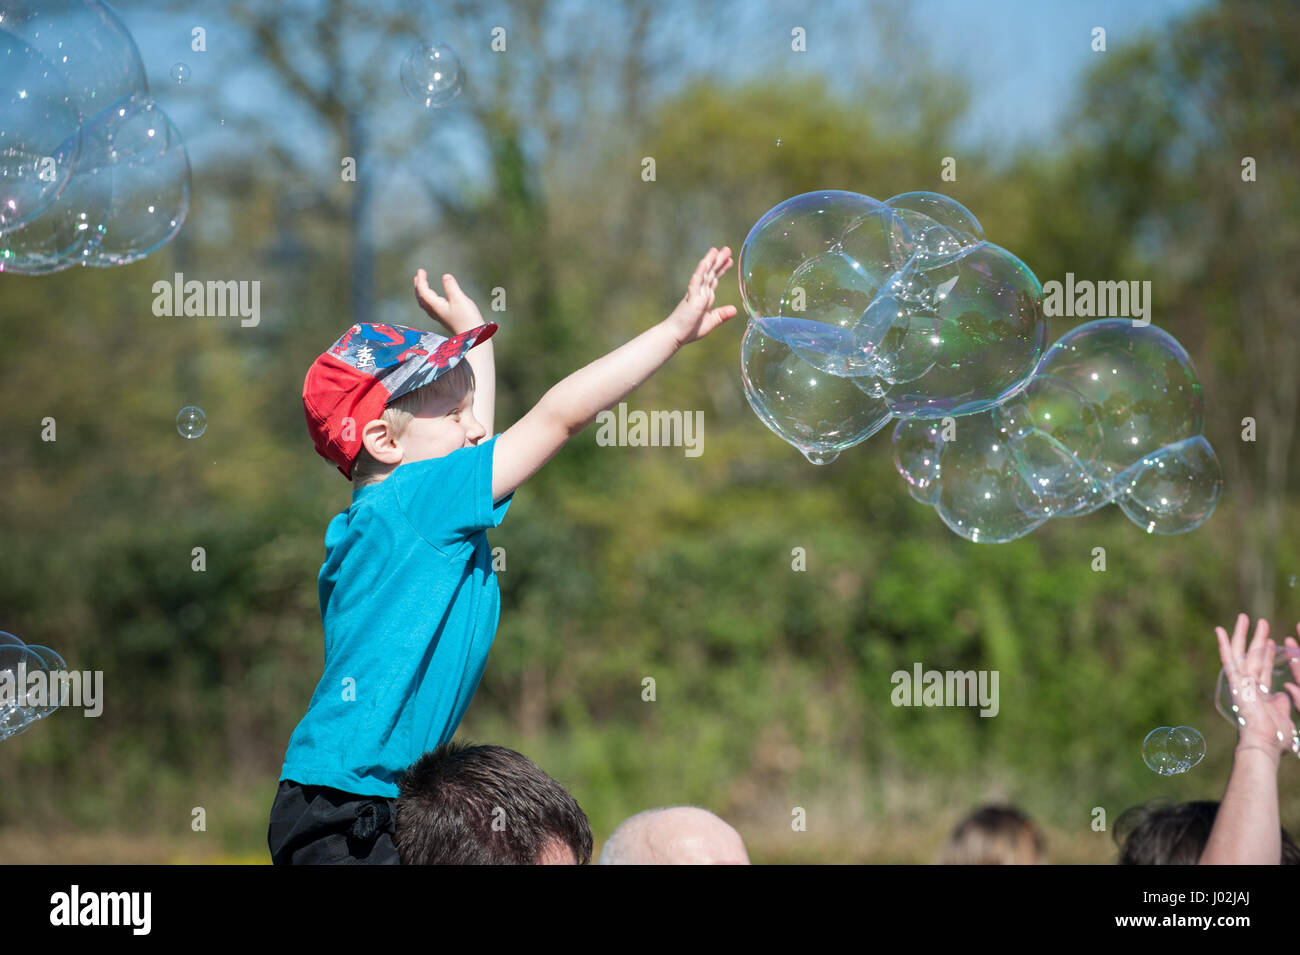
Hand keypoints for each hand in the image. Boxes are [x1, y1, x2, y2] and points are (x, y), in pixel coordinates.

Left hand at [414, 269, 486, 335]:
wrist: (473, 338)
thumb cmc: (468, 319)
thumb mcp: (460, 300)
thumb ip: (451, 287)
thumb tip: (445, 276)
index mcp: (436, 306)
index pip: (423, 291)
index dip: (421, 280)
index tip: (421, 270)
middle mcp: (435, 312)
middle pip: (421, 298)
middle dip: (418, 286)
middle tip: (418, 276)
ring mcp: (440, 317)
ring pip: (425, 304)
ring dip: (422, 293)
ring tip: (423, 285)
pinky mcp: (446, 320)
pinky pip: (431, 308)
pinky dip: (428, 299)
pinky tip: (434, 299)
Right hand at [664, 247, 737, 346]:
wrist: (675, 336)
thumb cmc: (689, 330)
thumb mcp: (710, 322)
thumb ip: (721, 315)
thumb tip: (734, 310)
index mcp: (704, 298)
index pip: (714, 280)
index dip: (721, 270)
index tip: (729, 260)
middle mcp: (700, 292)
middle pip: (711, 273)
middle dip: (719, 262)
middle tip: (727, 249)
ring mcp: (695, 293)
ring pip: (704, 274)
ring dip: (710, 261)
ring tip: (717, 250)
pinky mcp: (691, 297)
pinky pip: (696, 281)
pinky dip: (701, 271)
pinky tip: (706, 261)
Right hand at [1215, 613, 1299, 760]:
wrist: (1264, 744)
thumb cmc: (1276, 739)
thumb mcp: (1285, 715)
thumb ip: (1283, 702)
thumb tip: (1284, 692)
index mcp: (1260, 695)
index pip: (1264, 670)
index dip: (1268, 655)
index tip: (1271, 641)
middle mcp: (1248, 687)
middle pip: (1253, 657)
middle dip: (1256, 638)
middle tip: (1261, 622)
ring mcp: (1240, 683)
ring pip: (1241, 653)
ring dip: (1243, 634)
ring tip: (1245, 617)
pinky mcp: (1235, 682)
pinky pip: (1229, 660)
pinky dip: (1223, 644)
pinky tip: (1219, 630)